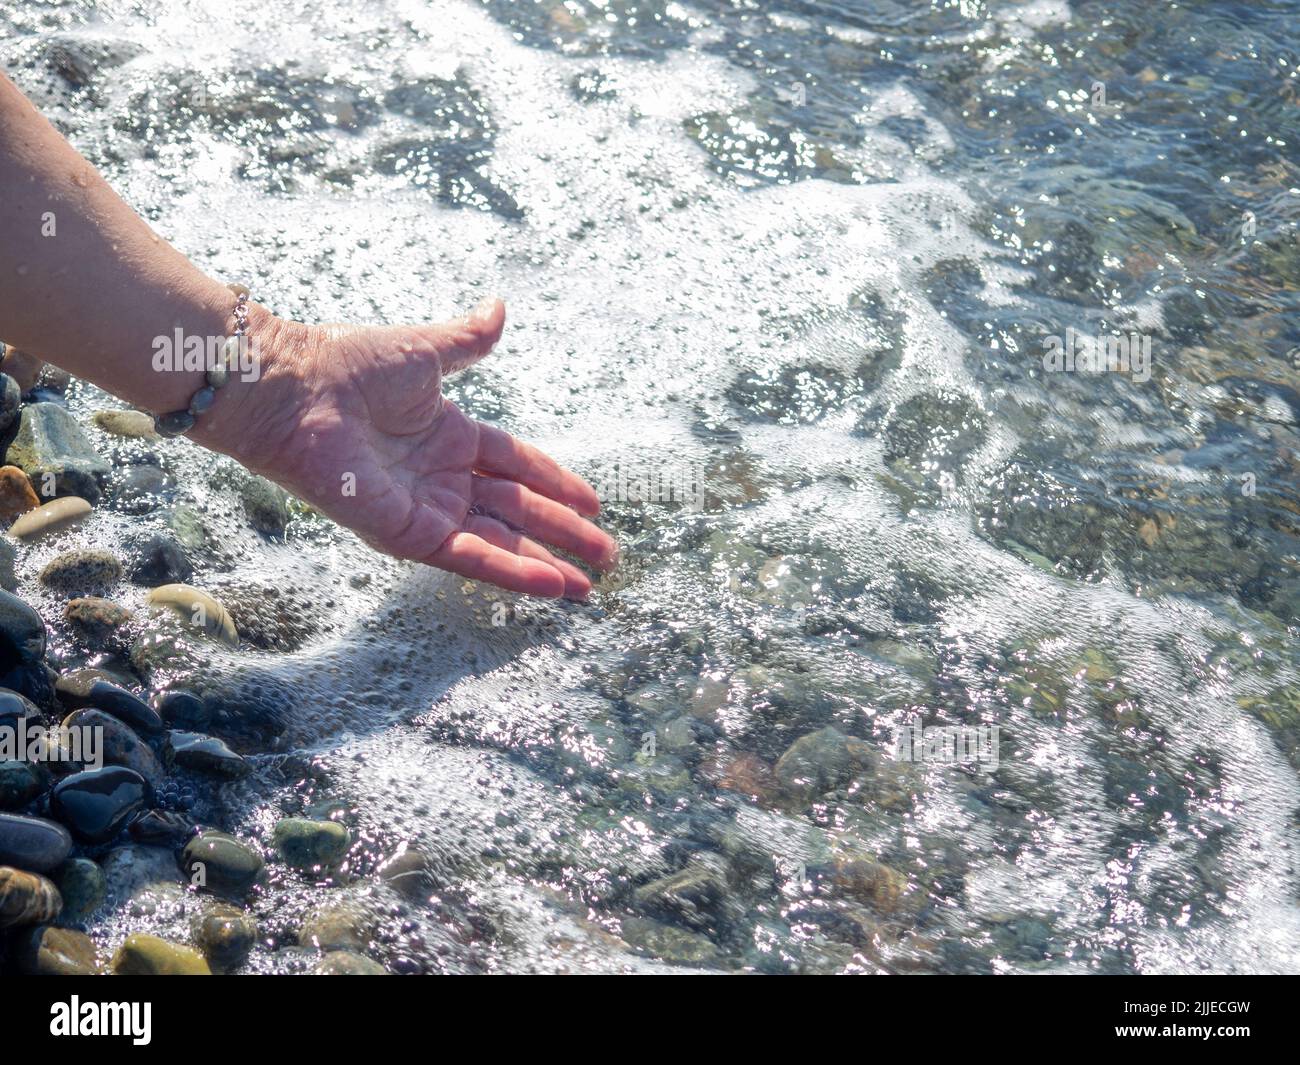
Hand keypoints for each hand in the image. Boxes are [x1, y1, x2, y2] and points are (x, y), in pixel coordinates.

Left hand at [200, 298, 615, 598]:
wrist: (293, 387)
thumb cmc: (347, 362)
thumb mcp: (424, 352)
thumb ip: (467, 342)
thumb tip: (500, 308)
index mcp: (451, 435)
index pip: (519, 465)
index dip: (558, 484)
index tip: (594, 503)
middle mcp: (443, 477)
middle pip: (519, 511)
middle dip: (564, 534)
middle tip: (605, 556)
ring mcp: (426, 508)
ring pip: (500, 542)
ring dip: (545, 566)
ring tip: (587, 587)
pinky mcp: (406, 532)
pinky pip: (468, 557)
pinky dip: (509, 572)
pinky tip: (550, 583)